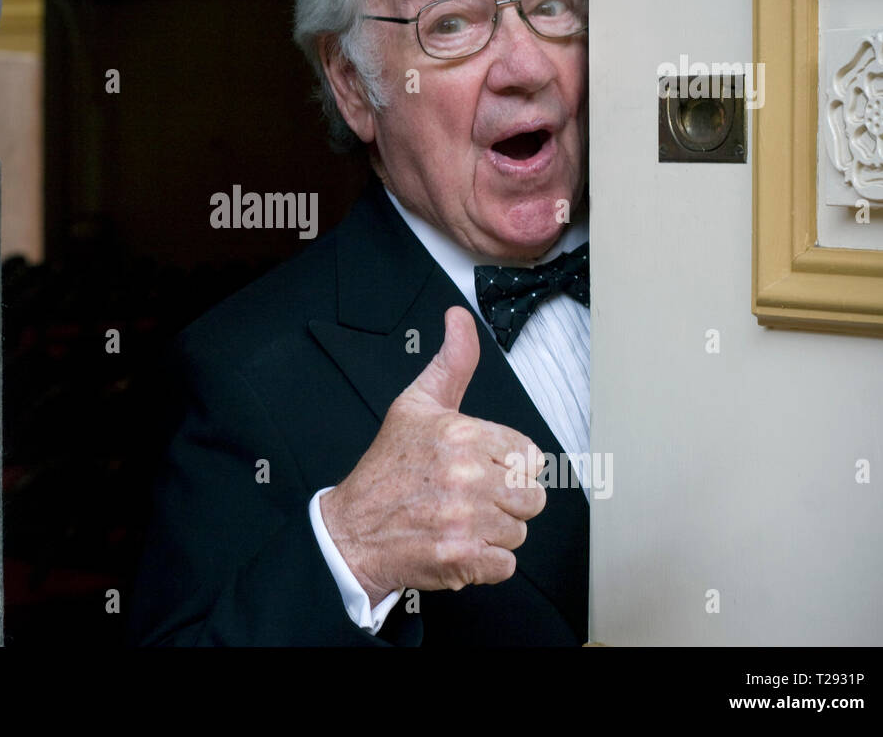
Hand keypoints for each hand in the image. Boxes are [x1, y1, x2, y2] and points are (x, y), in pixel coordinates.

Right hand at [319, 306, 546, 604]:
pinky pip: (506, 564)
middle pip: (530, 496)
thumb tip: (459, 318)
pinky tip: (459, 544)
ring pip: (519, 531)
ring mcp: (464, 518)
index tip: (479, 469)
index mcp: (461, 434)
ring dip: (493, 532)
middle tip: (468, 498)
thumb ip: (451, 362)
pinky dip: (485, 563)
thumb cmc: (387, 469)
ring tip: (459, 520)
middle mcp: (465, 475)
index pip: (529, 456)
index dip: (506, 465)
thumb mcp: (415, 405)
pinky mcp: (461, 557)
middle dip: (504, 501)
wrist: (352, 529)